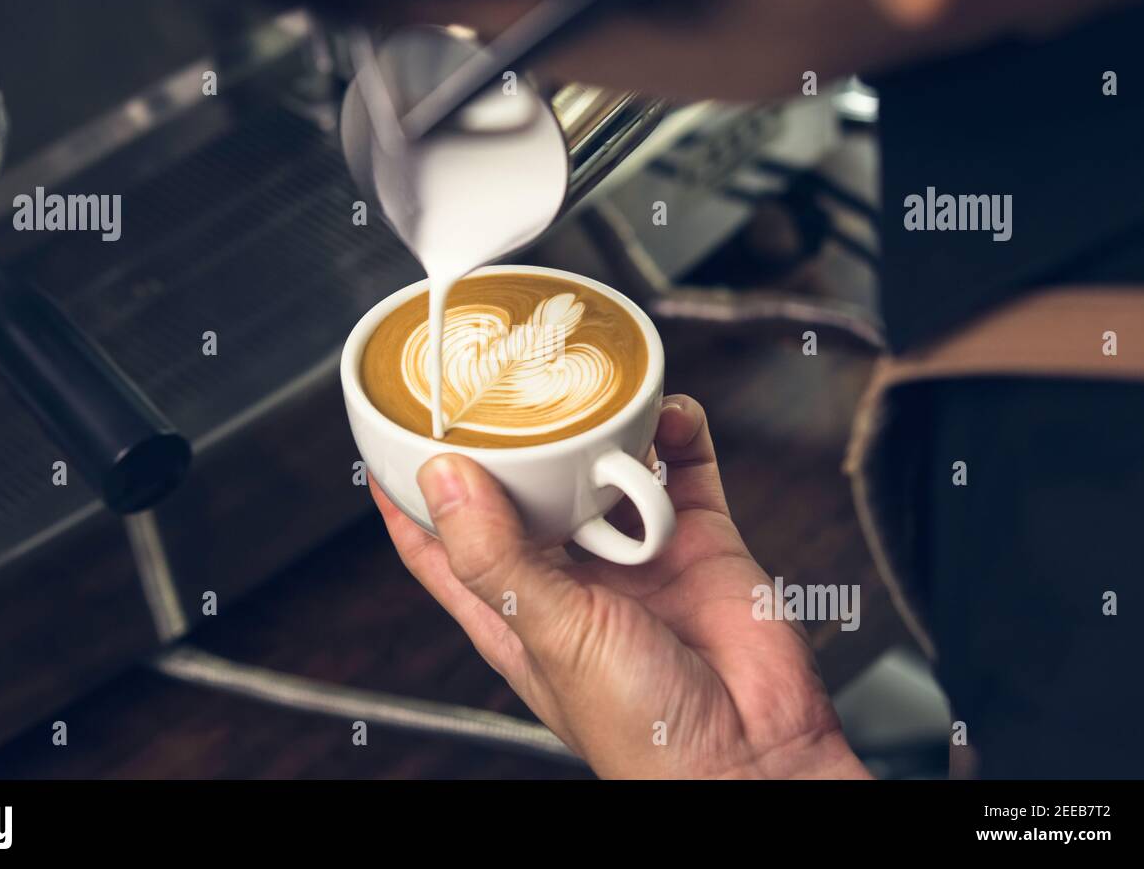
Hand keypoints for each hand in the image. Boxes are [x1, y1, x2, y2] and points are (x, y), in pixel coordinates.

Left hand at [370, 394, 869, 778]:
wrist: (754, 756)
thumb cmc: (647, 733)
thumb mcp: (551, 636)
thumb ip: (498, 557)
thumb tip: (444, 481)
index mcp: (514, 611)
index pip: (440, 544)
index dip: (411, 495)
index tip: (389, 441)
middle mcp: (569, 577)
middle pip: (525, 490)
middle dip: (514, 442)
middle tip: (504, 387)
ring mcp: (634, 556)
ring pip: (604, 468)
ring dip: (601, 430)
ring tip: (593, 399)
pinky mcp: (697, 540)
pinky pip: (685, 467)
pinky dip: (678, 431)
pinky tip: (668, 415)